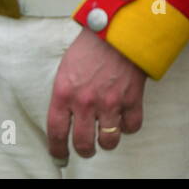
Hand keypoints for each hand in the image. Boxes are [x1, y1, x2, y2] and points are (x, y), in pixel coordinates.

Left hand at [47, 29, 146, 161]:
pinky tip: (123, 119)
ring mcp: (110, 103)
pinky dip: (128, 127)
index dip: (57, 148)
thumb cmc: (88, 48)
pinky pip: (131, 128)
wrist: (116, 33)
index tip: (59, 154)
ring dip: (107, 142)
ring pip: (109, 141)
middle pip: (83, 143)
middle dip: (84, 150)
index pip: (56, 130)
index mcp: (64, 92)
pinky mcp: (131, 101)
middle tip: (85, 148)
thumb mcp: (65, 69)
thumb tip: (66, 114)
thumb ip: (65, 93)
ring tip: (104, 136)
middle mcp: (85, 102)